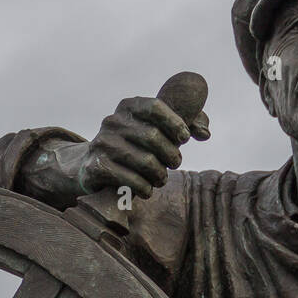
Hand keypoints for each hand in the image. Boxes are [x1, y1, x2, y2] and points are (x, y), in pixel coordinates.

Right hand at [79, 95, 206, 197]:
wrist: (93, 165)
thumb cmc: (135, 146)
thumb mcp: (157, 129)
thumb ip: (187, 124)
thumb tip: (204, 133)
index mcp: (128, 106)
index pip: (155, 106)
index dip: (174, 122)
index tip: (184, 138)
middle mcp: (112, 121)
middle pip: (153, 137)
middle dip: (171, 154)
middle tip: (175, 164)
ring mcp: (102, 143)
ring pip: (144, 161)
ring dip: (160, 175)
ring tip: (161, 180)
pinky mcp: (97, 166)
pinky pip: (130, 179)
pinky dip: (145, 188)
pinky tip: (147, 190)